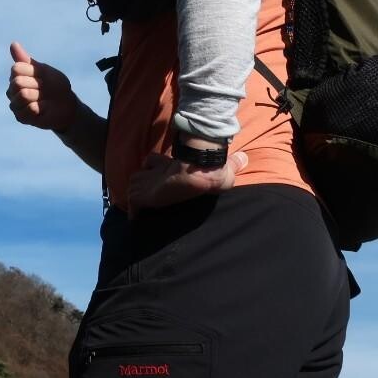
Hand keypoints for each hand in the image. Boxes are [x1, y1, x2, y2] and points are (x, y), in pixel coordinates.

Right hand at [6, 41, 76, 131]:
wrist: (66, 104)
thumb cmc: (55, 85)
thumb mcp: (43, 70)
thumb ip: (26, 60)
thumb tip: (13, 44)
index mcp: (16, 76)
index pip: (16, 69)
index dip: (33, 72)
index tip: (42, 76)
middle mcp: (12, 89)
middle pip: (18, 82)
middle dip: (36, 84)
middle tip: (43, 89)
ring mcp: (15, 103)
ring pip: (23, 95)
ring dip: (39, 96)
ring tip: (43, 100)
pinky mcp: (20, 117)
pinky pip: (29, 109)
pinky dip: (40, 108)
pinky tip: (42, 109)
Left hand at [125, 150, 248, 215]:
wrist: (200, 173)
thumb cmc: (212, 170)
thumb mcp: (225, 167)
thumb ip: (233, 163)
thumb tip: (245, 158)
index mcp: (171, 163)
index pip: (153, 161)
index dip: (152, 166)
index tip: (156, 175)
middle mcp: (156, 170)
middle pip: (140, 173)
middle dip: (142, 182)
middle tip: (146, 194)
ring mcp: (149, 182)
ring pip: (133, 186)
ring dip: (136, 194)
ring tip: (140, 207)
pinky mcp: (145, 195)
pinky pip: (132, 203)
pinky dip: (134, 211)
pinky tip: (137, 219)